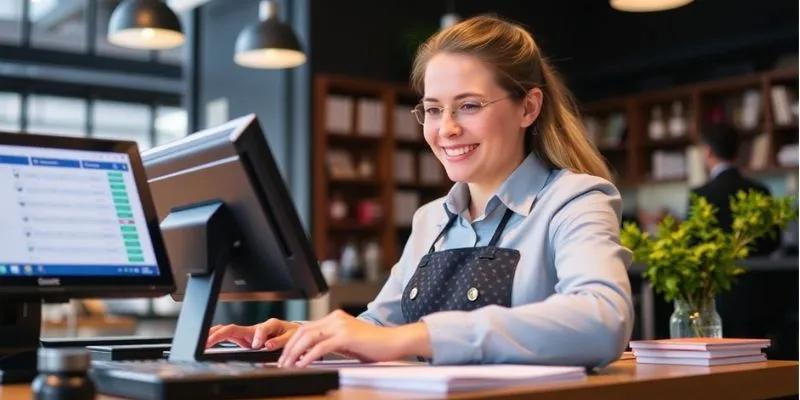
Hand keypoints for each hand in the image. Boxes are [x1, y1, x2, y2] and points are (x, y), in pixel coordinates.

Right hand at [206, 318, 299, 350]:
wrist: (291, 332)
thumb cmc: (290, 333)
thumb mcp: (291, 337)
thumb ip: (280, 341)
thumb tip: (268, 345)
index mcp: (269, 325)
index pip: (261, 328)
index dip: (259, 336)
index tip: (258, 345)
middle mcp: (255, 327)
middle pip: (235, 327)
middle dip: (222, 332)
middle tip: (211, 340)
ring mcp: (248, 333)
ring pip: (228, 331)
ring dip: (215, 334)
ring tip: (202, 340)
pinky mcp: (244, 339)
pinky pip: (229, 336)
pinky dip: (217, 337)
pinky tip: (207, 340)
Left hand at [278, 310, 430, 367]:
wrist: (395, 342)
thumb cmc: (375, 346)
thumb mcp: (348, 342)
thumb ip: (332, 343)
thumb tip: (312, 354)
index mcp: (335, 318)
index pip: (306, 328)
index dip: (292, 342)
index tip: (285, 355)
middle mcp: (336, 318)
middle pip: (303, 331)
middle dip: (289, 348)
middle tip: (282, 362)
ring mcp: (340, 326)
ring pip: (308, 337)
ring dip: (295, 352)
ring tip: (289, 365)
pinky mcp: (346, 336)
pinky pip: (321, 347)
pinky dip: (309, 356)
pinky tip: (303, 364)